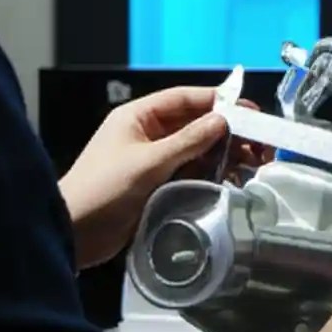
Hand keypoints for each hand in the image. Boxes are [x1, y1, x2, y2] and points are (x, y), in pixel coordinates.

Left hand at [57, 86, 264, 269]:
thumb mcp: (149, 162)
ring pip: (196, 149)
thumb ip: (188, 140)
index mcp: (138, 117)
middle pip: (195, 123)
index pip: (185, 98)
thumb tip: (222, 120)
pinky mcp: (156, 183)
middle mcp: (147, 133)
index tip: (249, 110)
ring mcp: (152, 159)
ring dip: (223, 153)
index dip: (219, 101)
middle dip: (227, 131)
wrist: (73, 233)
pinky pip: (190, 170)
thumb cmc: (104, 190)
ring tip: (252, 163)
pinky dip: (211, 172)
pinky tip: (231, 180)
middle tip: (258, 143)